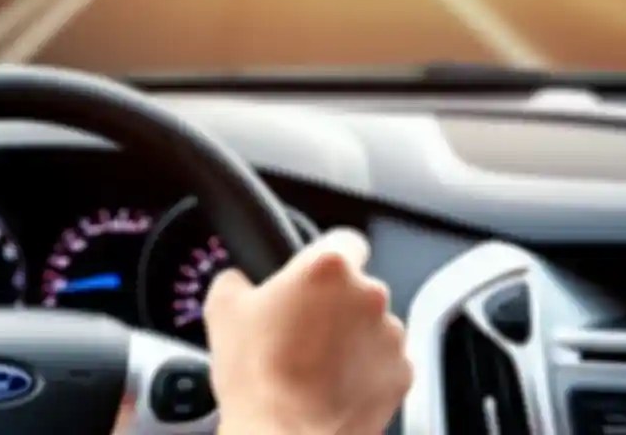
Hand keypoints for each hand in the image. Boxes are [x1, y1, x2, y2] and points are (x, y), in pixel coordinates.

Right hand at [204, 228, 411, 434]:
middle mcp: (368, 294)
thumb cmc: (258, 377)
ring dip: (352, 337)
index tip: (315, 275)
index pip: (344, 239)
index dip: (326, 257)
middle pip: (357, 286)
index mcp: (328, 267)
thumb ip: (236, 280)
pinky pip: (385, 361)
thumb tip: (238, 281)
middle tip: (302, 330)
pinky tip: (335, 385)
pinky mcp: (402, 373)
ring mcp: (391, 335)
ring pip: (373, 324)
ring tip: (317, 364)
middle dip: (335, 304)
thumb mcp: (223, 310)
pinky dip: (367, 369)